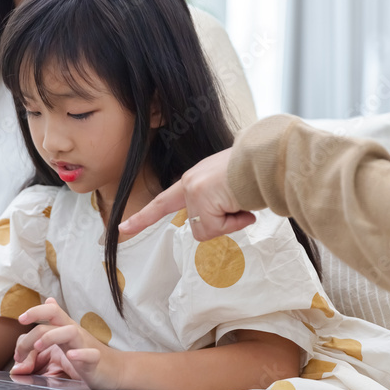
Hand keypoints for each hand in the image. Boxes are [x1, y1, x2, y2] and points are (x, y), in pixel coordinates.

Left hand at [12, 298, 119, 389]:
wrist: (114, 371)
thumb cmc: (84, 359)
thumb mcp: (59, 352)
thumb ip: (39, 349)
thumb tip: (18, 352)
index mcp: (65, 329)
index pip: (50, 311)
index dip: (34, 311)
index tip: (20, 320)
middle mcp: (74, 333)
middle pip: (56, 316)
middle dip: (35, 324)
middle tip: (20, 339)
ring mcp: (85, 345)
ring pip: (70, 331)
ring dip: (51, 336)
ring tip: (38, 346)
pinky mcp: (95, 361)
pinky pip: (90, 354)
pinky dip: (80, 354)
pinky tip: (70, 356)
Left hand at [119, 148, 255, 240]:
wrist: (268, 159)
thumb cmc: (258, 174)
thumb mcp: (231, 190)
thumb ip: (220, 204)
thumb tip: (234, 219)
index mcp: (197, 178)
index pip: (165, 201)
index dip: (144, 217)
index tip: (122, 227)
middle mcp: (190, 181)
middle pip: (198, 226)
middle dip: (222, 224)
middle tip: (239, 204)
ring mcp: (192, 188)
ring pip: (207, 230)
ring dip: (230, 222)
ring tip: (242, 200)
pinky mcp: (199, 195)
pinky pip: (215, 228)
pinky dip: (233, 222)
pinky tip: (241, 203)